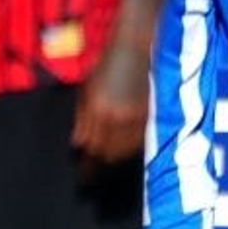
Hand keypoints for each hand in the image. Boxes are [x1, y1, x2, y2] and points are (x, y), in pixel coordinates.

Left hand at [70, 42, 148, 173]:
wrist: (136, 49)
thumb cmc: (107, 65)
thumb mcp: (86, 90)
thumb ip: (82, 119)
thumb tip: (78, 145)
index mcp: (97, 111)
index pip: (88, 147)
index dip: (85, 164)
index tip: (82, 175)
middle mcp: (116, 118)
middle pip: (106, 154)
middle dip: (98, 167)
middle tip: (92, 178)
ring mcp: (135, 118)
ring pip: (124, 152)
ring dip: (114, 161)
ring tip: (107, 168)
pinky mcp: (149, 116)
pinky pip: (138, 143)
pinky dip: (129, 151)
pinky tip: (123, 153)